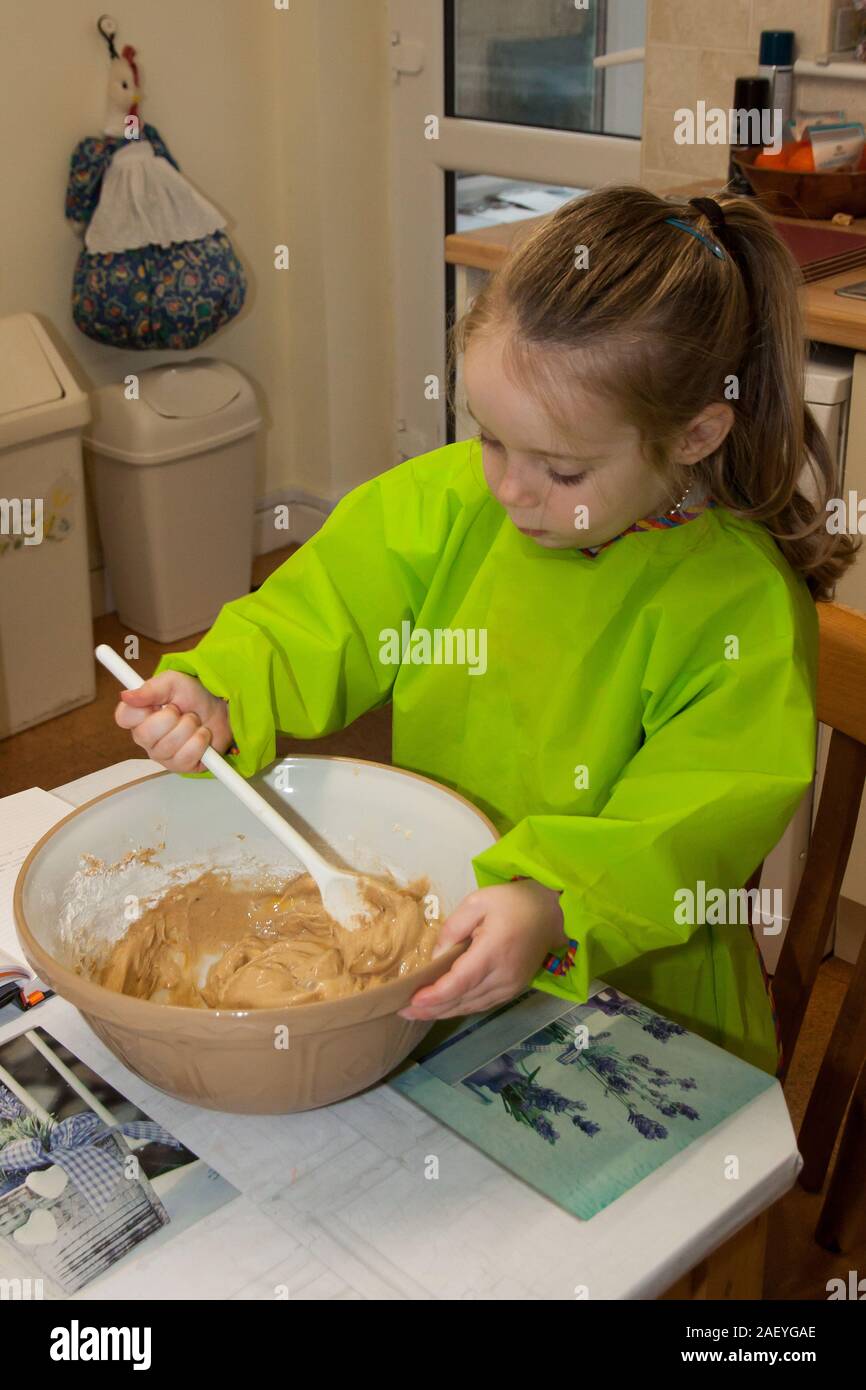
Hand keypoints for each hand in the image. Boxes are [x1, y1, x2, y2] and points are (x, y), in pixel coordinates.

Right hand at [114, 671, 233, 771]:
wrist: (222, 708)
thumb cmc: (195, 696)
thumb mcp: (173, 682)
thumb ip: (151, 689)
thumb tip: (126, 696)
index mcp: (140, 716)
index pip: (123, 718)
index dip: (140, 711)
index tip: (157, 702)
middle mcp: (147, 738)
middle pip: (146, 734)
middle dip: (171, 718)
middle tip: (181, 711)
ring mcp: (163, 755)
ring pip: (168, 746)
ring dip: (189, 728)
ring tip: (194, 722)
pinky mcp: (182, 766)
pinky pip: (186, 757)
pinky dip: (200, 742)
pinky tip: (201, 736)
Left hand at [397, 880, 566, 1020]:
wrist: (550, 913)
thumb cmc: (511, 902)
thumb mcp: (477, 902)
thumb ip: (453, 928)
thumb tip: (436, 958)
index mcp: (493, 951)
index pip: (459, 982)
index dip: (434, 996)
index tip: (410, 1001)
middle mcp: (503, 976)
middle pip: (462, 1000)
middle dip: (431, 1009)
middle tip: (403, 1011)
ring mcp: (511, 986)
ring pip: (471, 1006)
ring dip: (444, 1012)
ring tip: (417, 1013)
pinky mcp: (514, 990)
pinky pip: (483, 1004)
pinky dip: (461, 1007)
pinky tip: (444, 1007)